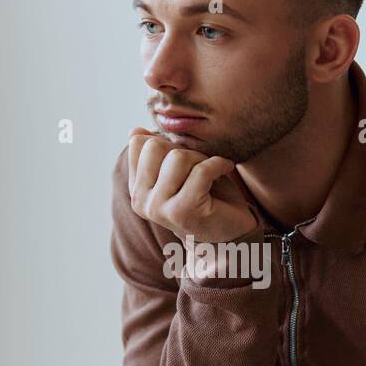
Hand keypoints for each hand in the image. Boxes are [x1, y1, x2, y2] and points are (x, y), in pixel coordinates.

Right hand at [126, 127, 257, 243]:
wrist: (229, 234)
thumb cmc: (204, 197)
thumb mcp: (177, 171)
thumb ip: (156, 153)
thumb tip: (135, 130)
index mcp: (137, 190)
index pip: (138, 143)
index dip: (166, 142)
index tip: (184, 158)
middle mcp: (141, 201)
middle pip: (155, 146)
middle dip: (183, 149)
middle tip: (199, 165)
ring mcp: (159, 208)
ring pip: (178, 157)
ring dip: (201, 158)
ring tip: (210, 172)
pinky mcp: (183, 211)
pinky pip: (201, 171)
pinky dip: (219, 164)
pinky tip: (225, 168)